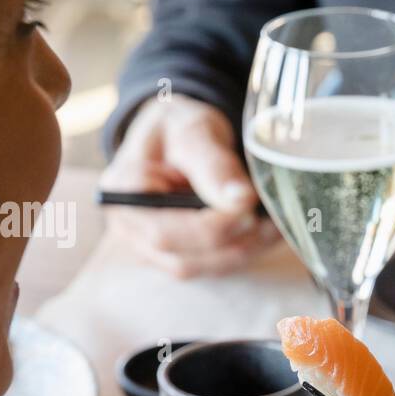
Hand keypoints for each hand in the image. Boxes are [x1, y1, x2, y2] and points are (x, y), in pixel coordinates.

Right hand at [100, 94, 279, 277]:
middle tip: (268, 219)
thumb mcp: (194, 131)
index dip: (211, 227)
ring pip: (198, 267)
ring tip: (273, 224)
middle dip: (231, 242)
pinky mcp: (173, 254)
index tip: (249, 208)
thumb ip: (214, 165)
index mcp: (121, 191)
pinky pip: (209, 266)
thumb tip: (241, 200)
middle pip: (180, 257)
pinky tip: (266, 233)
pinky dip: (242, 252)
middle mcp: (128, 227)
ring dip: (242, 251)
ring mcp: (148, 247)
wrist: (177, 136)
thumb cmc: (179, 128)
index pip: (163, 229)